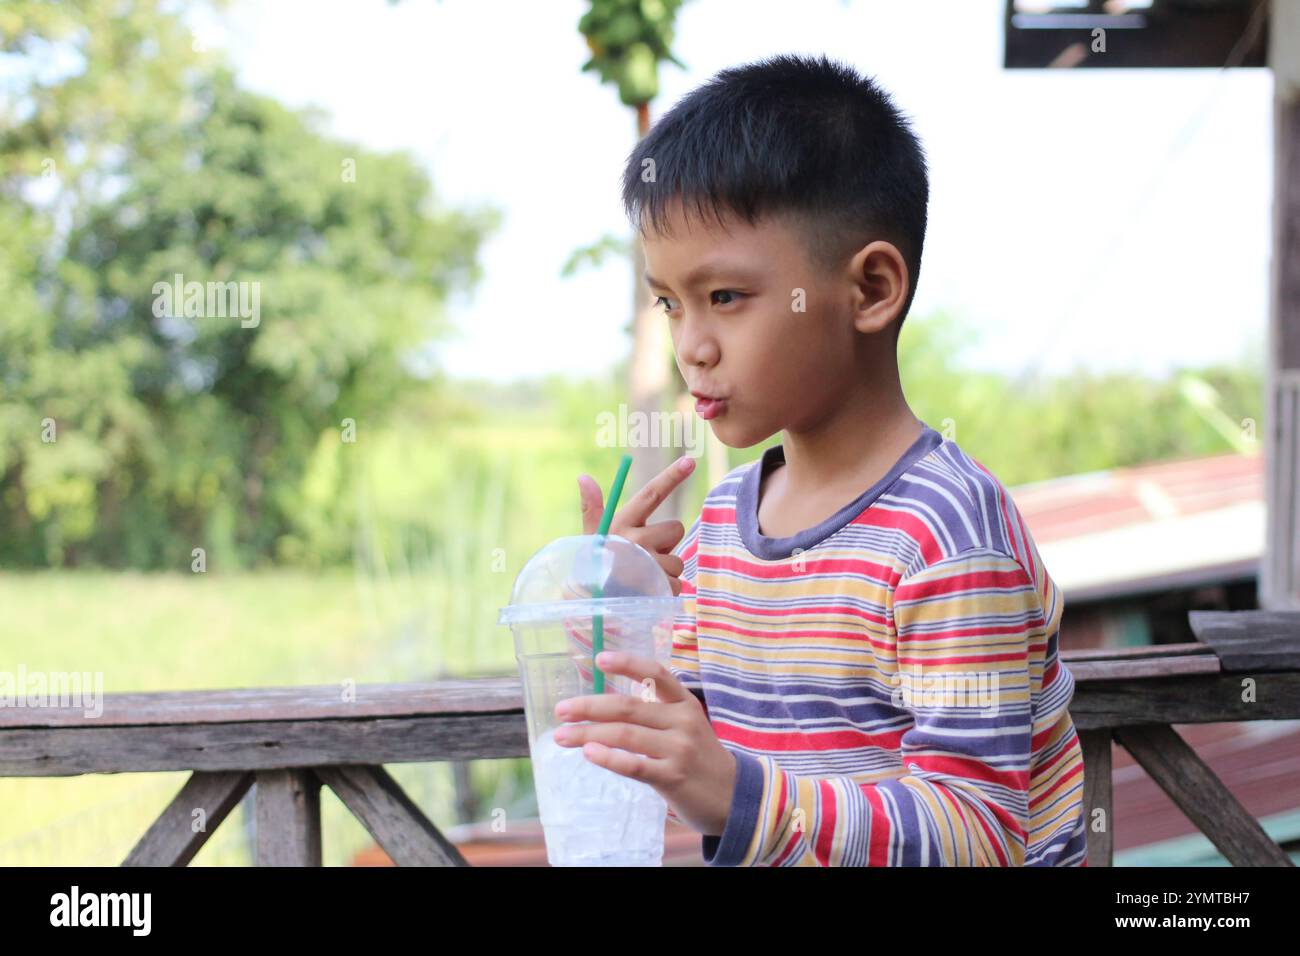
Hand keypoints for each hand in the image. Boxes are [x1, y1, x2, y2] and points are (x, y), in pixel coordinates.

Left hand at [551, 650, 735, 836]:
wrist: (735, 796)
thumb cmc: (700, 757)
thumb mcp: (686, 725)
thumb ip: (654, 713)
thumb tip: (602, 708)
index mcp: (685, 702)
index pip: (656, 674)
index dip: (627, 663)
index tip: (598, 659)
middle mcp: (683, 721)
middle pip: (628, 708)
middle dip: (589, 707)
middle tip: (561, 710)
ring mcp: (679, 750)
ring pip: (625, 735)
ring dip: (588, 734)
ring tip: (562, 736)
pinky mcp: (673, 777)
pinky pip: (635, 765)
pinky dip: (609, 758)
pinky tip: (589, 753)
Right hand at [578, 455, 695, 595]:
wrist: (589, 608)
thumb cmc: (592, 567)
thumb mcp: (591, 538)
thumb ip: (591, 508)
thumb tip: (583, 476)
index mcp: (622, 523)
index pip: (650, 494)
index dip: (671, 476)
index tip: (690, 461)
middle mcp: (636, 540)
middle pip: (675, 528)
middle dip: (666, 542)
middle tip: (643, 555)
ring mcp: (649, 562)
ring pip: (678, 558)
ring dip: (665, 568)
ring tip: (642, 577)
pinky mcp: (658, 585)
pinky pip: (677, 582)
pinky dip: (666, 588)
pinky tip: (647, 592)